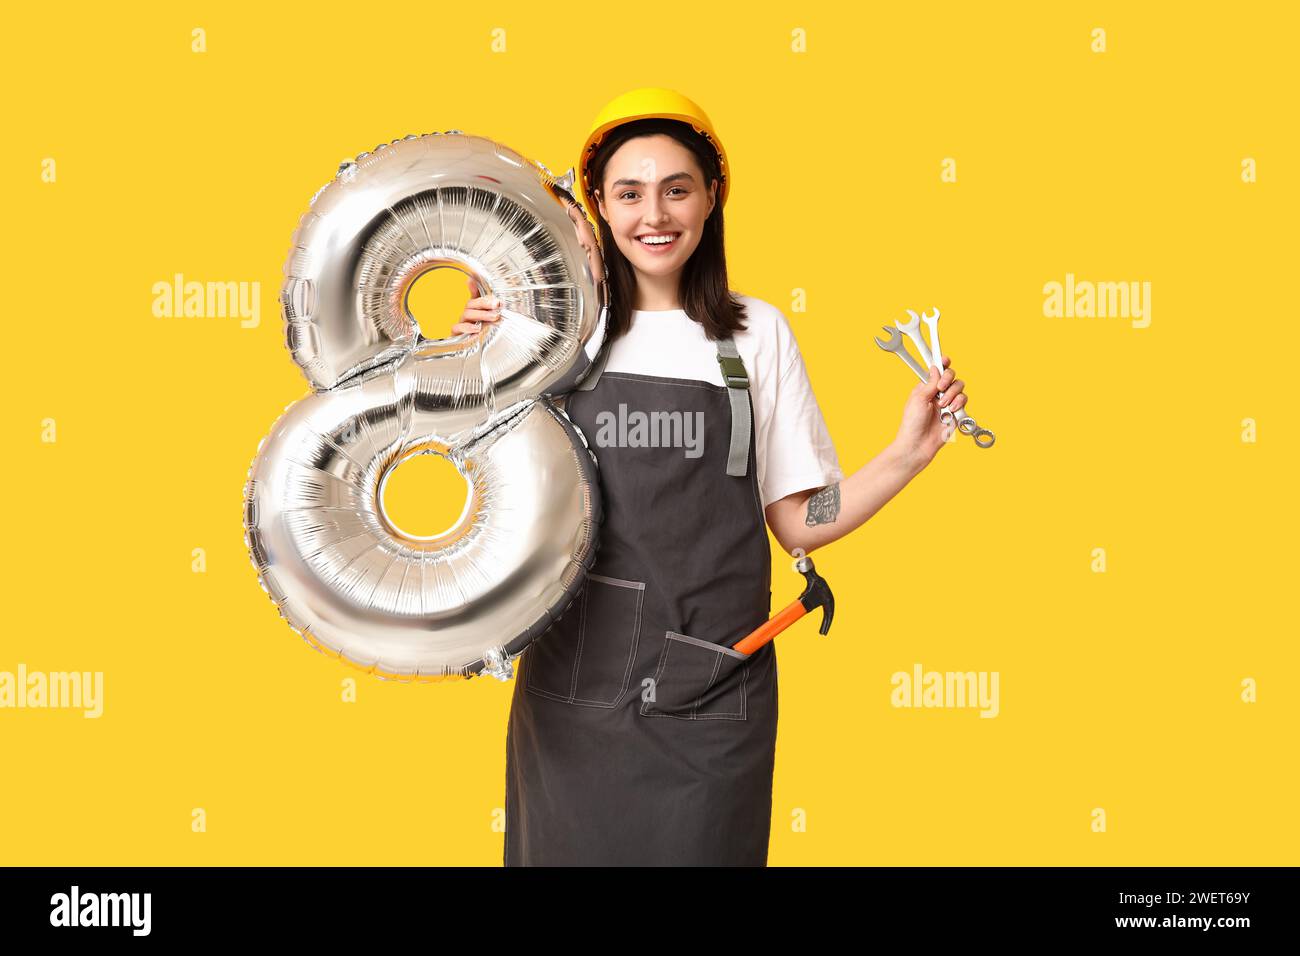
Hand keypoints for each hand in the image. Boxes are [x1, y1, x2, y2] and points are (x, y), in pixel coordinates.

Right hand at [450, 277, 503, 334]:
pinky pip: (458, 327)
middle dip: (485, 302)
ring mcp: (461, 322)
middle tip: (497, 304)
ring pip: (468, 314)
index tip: (476, 280)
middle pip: (472, 303)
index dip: (475, 287)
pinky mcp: (456, 332)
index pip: (475, 295)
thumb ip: (491, 306)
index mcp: (474, 308)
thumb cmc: (480, 331)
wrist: (469, 347)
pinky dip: (467, 328)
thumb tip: (487, 289)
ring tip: (494, 317)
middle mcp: (467, 313)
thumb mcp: (489, 318)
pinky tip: (477, 329)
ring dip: (482, 314)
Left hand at [891, 355, 966, 472]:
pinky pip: (964, 399)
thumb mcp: (919, 398)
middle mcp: (938, 393)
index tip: (945, 359)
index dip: (942, 363)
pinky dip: (959, 402)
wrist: (918, 444)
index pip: (937, 371)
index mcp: (926, 387)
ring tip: (943, 405)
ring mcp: (948, 402)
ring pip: (959, 386)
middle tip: (941, 388)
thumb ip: (931, 383)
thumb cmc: (912, 423)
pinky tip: (951, 410)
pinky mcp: (956, 412)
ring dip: (952, 393)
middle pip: (951, 375)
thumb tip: (936, 368)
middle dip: (948, 379)